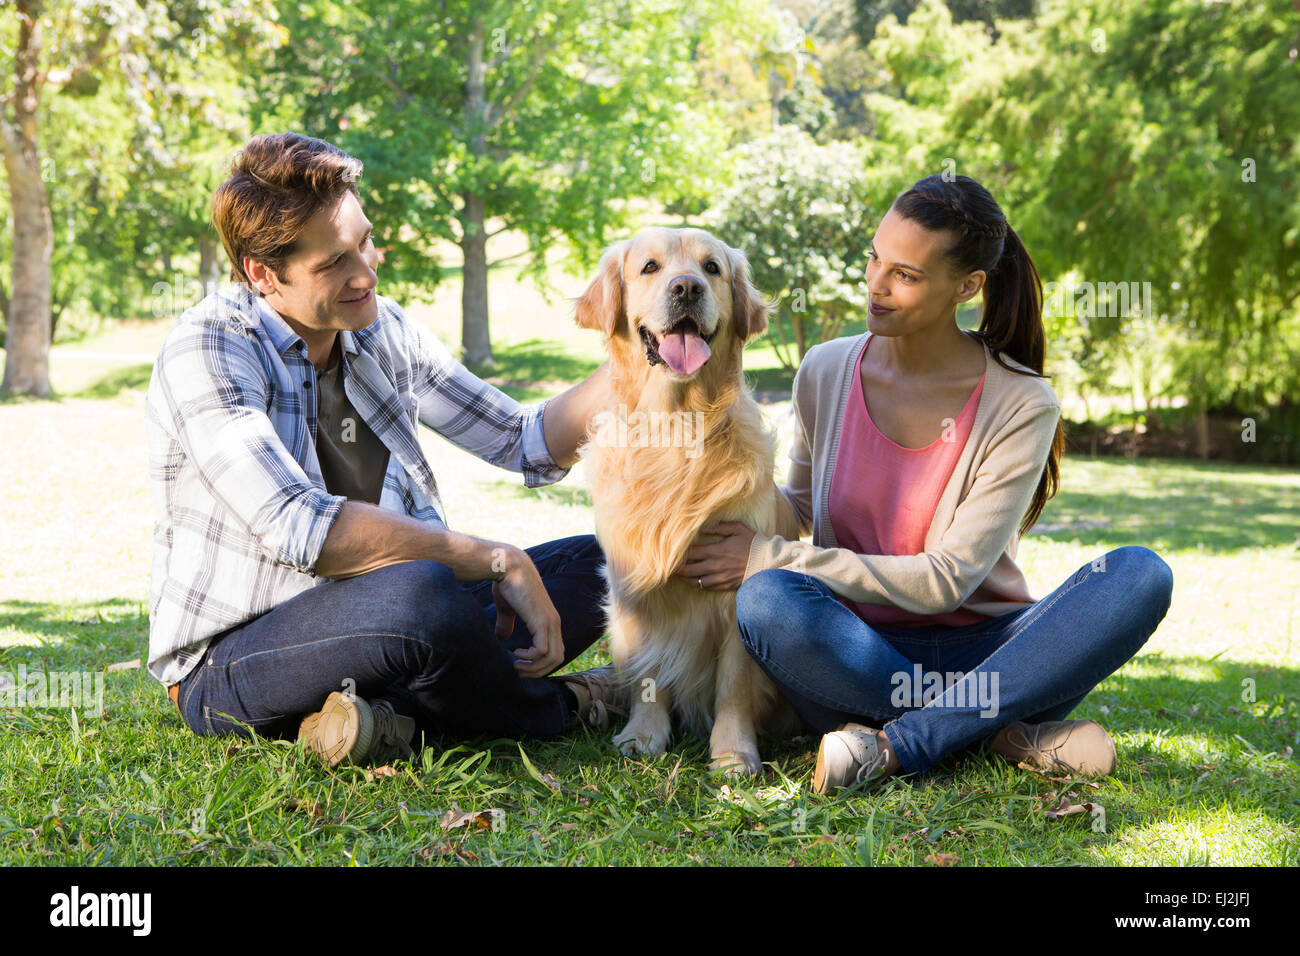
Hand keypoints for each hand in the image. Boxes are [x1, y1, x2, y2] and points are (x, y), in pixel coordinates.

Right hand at [487, 547, 563, 677]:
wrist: (508, 565)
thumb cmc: (507, 583)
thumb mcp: (507, 609)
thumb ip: (506, 623)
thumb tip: (501, 638)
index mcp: (549, 620)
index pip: (556, 651)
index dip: (542, 663)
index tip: (522, 666)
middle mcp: (554, 623)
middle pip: (558, 659)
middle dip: (538, 671)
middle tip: (519, 671)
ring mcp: (550, 621)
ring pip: (553, 658)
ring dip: (534, 667)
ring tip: (516, 665)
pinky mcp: (541, 620)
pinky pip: (543, 650)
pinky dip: (530, 657)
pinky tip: (516, 653)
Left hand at [675, 521, 757, 590]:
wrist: (767, 562)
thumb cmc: (753, 543)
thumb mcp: (738, 529)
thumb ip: (720, 527)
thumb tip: (705, 528)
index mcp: (716, 550)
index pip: (691, 553)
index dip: (679, 554)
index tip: (671, 552)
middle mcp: (714, 565)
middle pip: (688, 569)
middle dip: (677, 568)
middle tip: (668, 566)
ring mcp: (719, 577)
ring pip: (695, 581)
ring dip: (685, 578)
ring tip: (678, 575)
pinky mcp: (725, 585)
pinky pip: (706, 587)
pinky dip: (697, 585)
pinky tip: (693, 581)